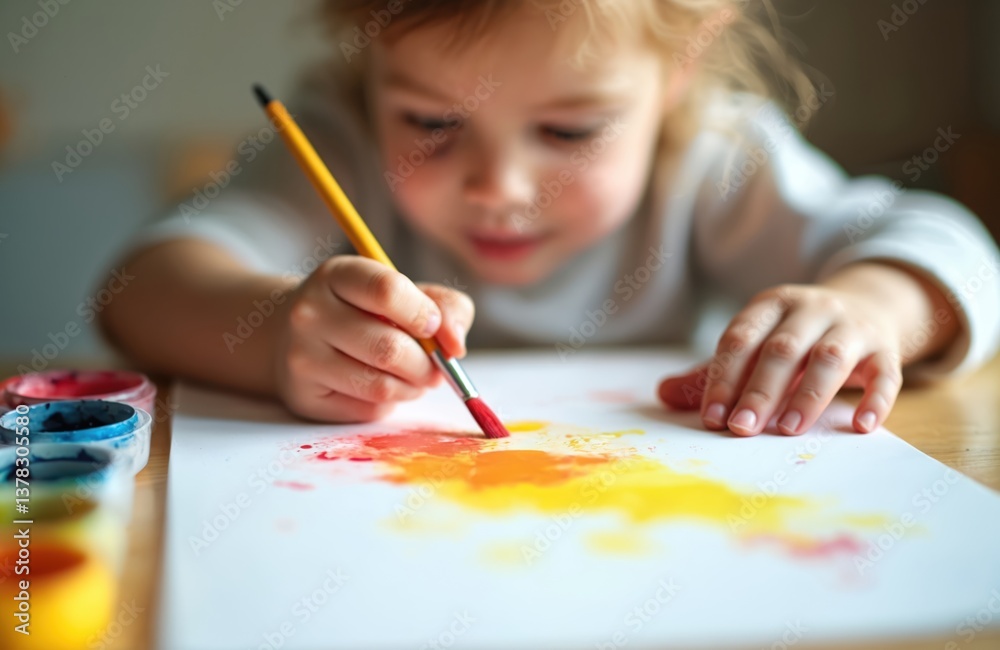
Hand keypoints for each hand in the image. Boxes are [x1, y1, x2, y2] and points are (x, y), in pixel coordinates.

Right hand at [272, 256, 472, 421]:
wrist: (295, 336)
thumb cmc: (365, 311)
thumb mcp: (403, 292)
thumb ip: (444, 306)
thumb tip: (455, 345)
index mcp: (337, 275)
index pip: (387, 291)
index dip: (423, 314)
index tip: (434, 327)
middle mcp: (311, 313)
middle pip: (389, 348)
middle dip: (428, 364)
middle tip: (436, 367)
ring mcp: (302, 357)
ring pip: (380, 385)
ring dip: (413, 387)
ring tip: (415, 377)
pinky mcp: (306, 396)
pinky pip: (367, 408)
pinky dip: (391, 402)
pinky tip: (385, 386)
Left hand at [658, 283, 908, 435]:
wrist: (867, 307)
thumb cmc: (795, 338)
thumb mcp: (755, 345)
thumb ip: (713, 373)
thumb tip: (663, 396)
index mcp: (770, 306)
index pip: (740, 339)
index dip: (723, 378)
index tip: (712, 418)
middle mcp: (810, 310)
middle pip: (782, 350)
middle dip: (759, 391)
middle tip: (741, 429)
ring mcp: (850, 326)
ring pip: (829, 359)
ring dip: (807, 396)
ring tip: (788, 431)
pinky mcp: (884, 348)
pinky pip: (884, 373)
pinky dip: (874, 400)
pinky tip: (859, 426)